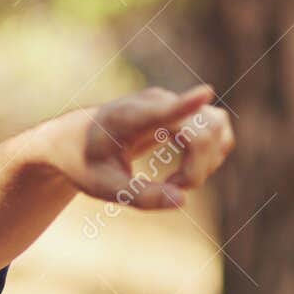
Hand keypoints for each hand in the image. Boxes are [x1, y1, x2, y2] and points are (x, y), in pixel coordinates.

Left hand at [55, 85, 235, 208]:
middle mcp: (156, 102)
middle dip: (196, 169)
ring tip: (173, 182)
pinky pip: (217, 129)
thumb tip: (183, 200)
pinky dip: (210, 155)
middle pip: (202, 131)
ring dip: (206, 163)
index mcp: (127, 118)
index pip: (161, 109)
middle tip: (168, 188)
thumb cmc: (86, 163)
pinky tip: (185, 171)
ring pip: (216, 128)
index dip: (186, 104)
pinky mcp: (186, 110)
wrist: (76, 139)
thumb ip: (141, 196)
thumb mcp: (104, 187)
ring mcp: (174, 103)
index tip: (204, 93)